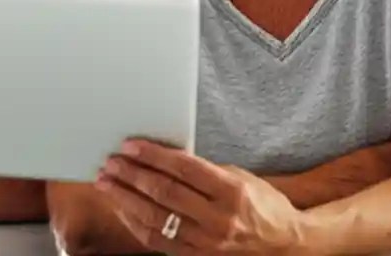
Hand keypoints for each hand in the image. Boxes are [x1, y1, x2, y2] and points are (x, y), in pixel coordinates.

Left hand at [95, 140, 303, 254]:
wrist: (283, 244)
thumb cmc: (260, 204)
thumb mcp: (239, 177)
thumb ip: (203, 170)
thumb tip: (162, 157)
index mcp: (231, 191)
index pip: (184, 169)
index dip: (153, 155)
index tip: (130, 146)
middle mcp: (218, 219)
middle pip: (164, 193)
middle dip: (132, 176)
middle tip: (111, 163)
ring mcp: (206, 243)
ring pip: (155, 219)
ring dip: (126, 199)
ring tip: (107, 184)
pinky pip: (157, 241)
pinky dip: (135, 223)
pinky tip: (121, 209)